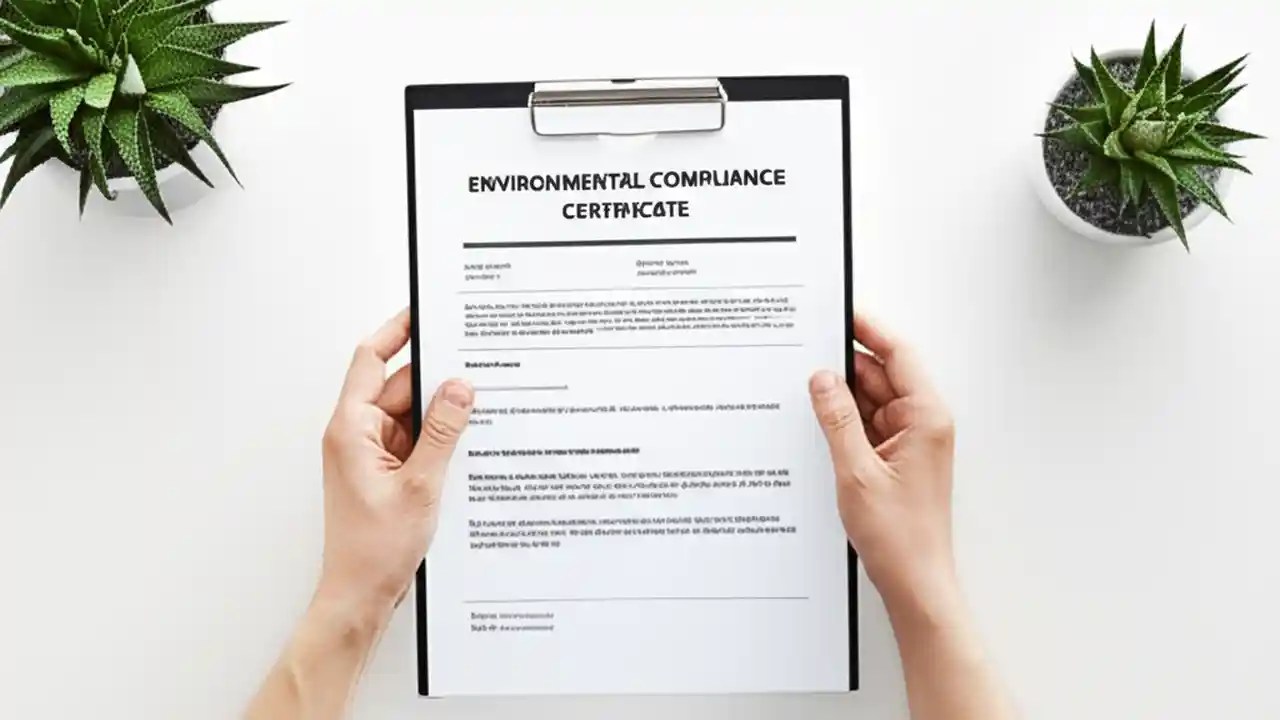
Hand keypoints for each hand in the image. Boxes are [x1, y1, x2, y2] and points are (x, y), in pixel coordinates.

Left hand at [318, 308, 473, 615]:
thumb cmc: (373, 550)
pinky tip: (463, 446)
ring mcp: (368, 454)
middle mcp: (355, 435)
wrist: (360, 596)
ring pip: (409, 415)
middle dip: (435, 380)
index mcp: (350, 428)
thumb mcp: (420, 484)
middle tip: (475, 369)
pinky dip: (437, 439)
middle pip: (398, 387)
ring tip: (475, 417)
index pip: (371, 360)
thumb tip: (459, 387)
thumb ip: (443, 430)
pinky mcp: (383, 472)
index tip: (424, 312)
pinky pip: (413, 440)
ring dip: (439, 415)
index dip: (397, 331)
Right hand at [809, 312, 956, 614]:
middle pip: (879, 376)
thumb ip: (836, 418)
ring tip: (804, 398)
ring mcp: (909, 441)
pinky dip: (842, 424)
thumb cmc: (900, 537)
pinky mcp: (894, 459)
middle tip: (803, 357)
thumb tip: (822, 379)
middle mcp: (922, 423)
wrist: (914, 583)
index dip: (867, 329)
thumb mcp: (856, 471)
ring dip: (839, 400)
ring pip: (868, 402)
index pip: (897, 354)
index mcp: (926, 417)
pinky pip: (865, 427)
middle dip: (842, 368)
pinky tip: (817, 427)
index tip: (839, 312)